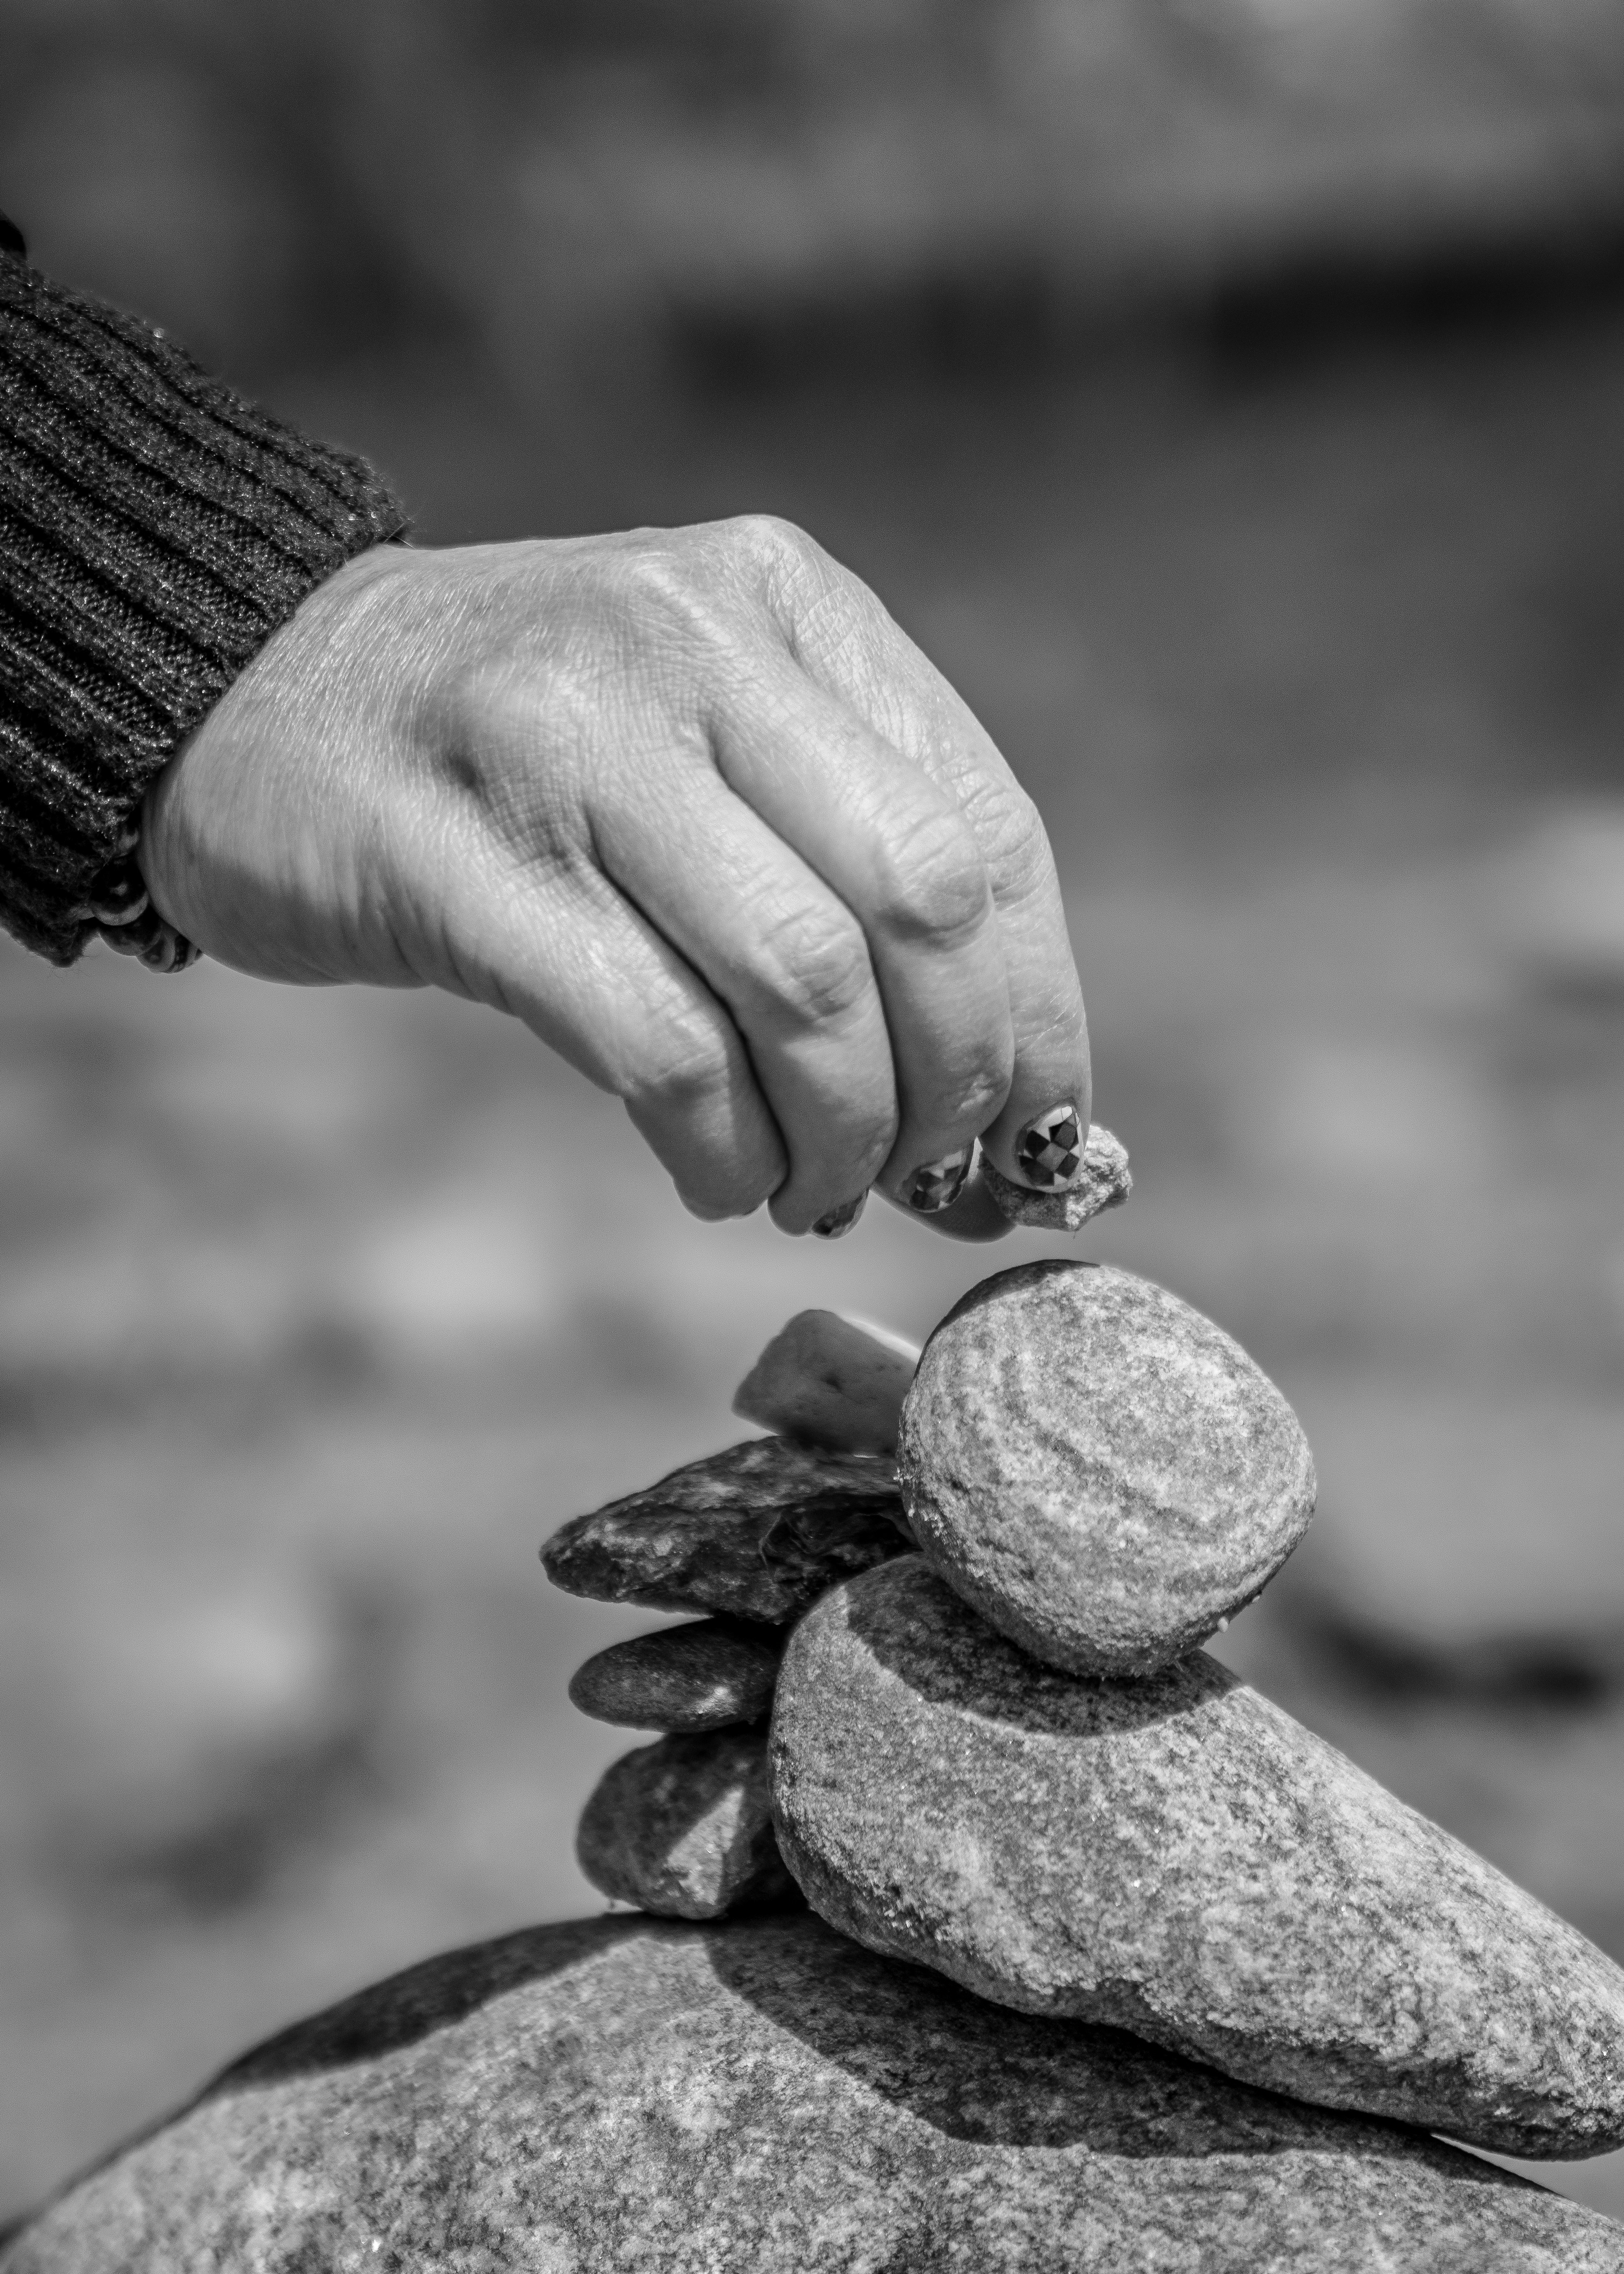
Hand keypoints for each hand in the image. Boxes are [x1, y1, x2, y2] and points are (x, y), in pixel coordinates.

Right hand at [142, 518, 1089, 1236]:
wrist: (254, 687)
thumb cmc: (522, 746)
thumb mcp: (705, 726)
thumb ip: (846, 858)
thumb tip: (1007, 1107)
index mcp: (782, 599)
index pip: (984, 832)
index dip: (1040, 1012)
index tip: (1041, 1134)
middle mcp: (688, 645)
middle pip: (913, 908)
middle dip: (954, 1083)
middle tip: (926, 1172)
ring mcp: (564, 745)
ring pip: (796, 984)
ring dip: (840, 1132)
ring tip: (816, 1184)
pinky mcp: (455, 864)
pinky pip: (656, 1048)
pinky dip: (723, 1151)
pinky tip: (723, 1179)